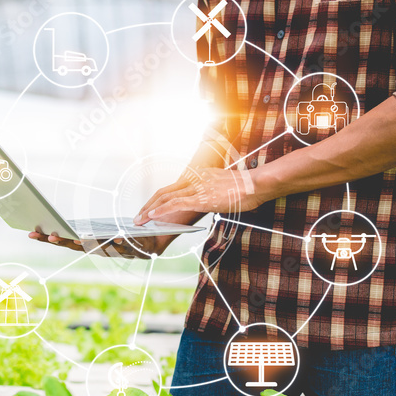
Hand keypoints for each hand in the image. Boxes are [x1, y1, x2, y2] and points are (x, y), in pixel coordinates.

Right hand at [27, 231, 170, 258]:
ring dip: (90, 244)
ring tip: (76, 237)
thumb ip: (92, 226)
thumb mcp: (108, 227)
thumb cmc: (132, 231)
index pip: (68, 242)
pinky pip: (130, 246)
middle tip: (47, 235)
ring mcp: (122, 253)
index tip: (32, 232)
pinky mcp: (141, 251)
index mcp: (95, 245)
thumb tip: (71, 218)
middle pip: (80, 246)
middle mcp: (105, 252)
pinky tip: (117, 237)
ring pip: (103, 248)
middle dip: (63, 241)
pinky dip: (123, 242)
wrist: (162, 238)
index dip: (51, 238)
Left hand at [133, 167, 261, 225]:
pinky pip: (176, 204)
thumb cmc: (247, 188)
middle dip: (149, 205)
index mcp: (200, 175)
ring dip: (150, 210)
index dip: (159, 199)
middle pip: (165, 191)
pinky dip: (162, 211)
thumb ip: (215, 192)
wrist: (257, 184)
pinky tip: (152, 217)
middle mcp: (195, 179)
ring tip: (140, 220)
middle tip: (139, 216)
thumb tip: (214, 200)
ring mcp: (198, 188)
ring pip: (167, 198)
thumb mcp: (226, 187)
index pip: (174, 188)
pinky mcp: (201, 198)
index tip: (150, 208)